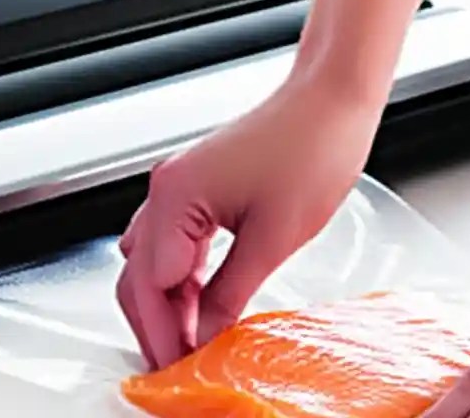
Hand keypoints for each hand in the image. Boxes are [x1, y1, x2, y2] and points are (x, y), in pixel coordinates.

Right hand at [115, 69, 383, 369]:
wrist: (330, 101)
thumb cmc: (310, 148)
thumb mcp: (273, 239)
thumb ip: (231, 292)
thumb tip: (208, 332)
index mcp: (175, 197)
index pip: (151, 285)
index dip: (165, 333)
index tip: (179, 367)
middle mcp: (166, 189)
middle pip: (138, 274)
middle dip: (155, 324)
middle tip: (176, 364)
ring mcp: (179, 186)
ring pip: (151, 261)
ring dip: (166, 303)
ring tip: (191, 341)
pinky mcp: (197, 188)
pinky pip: (172, 243)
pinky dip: (180, 278)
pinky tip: (201, 303)